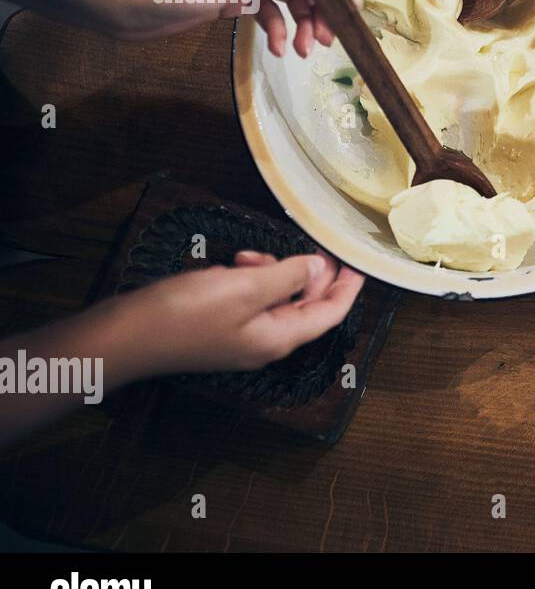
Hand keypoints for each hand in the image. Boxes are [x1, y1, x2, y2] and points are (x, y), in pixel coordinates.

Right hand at [98, 251, 364, 375]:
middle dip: (306, 273)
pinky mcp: (218, 327)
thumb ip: (288, 276)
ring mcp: (240, 336)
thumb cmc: (184, 314)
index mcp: (279, 338)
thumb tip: (318, 268)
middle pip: (305, 305)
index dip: (347, 289)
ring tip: (248, 256)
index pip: (330, 314)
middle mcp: (265, 342)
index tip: (358, 265)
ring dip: (272, 272)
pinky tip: (230, 266)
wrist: (123, 336)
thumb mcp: (245, 287)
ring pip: (275, 298)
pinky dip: (248, 279)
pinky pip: (249, 299)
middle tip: (302, 246)